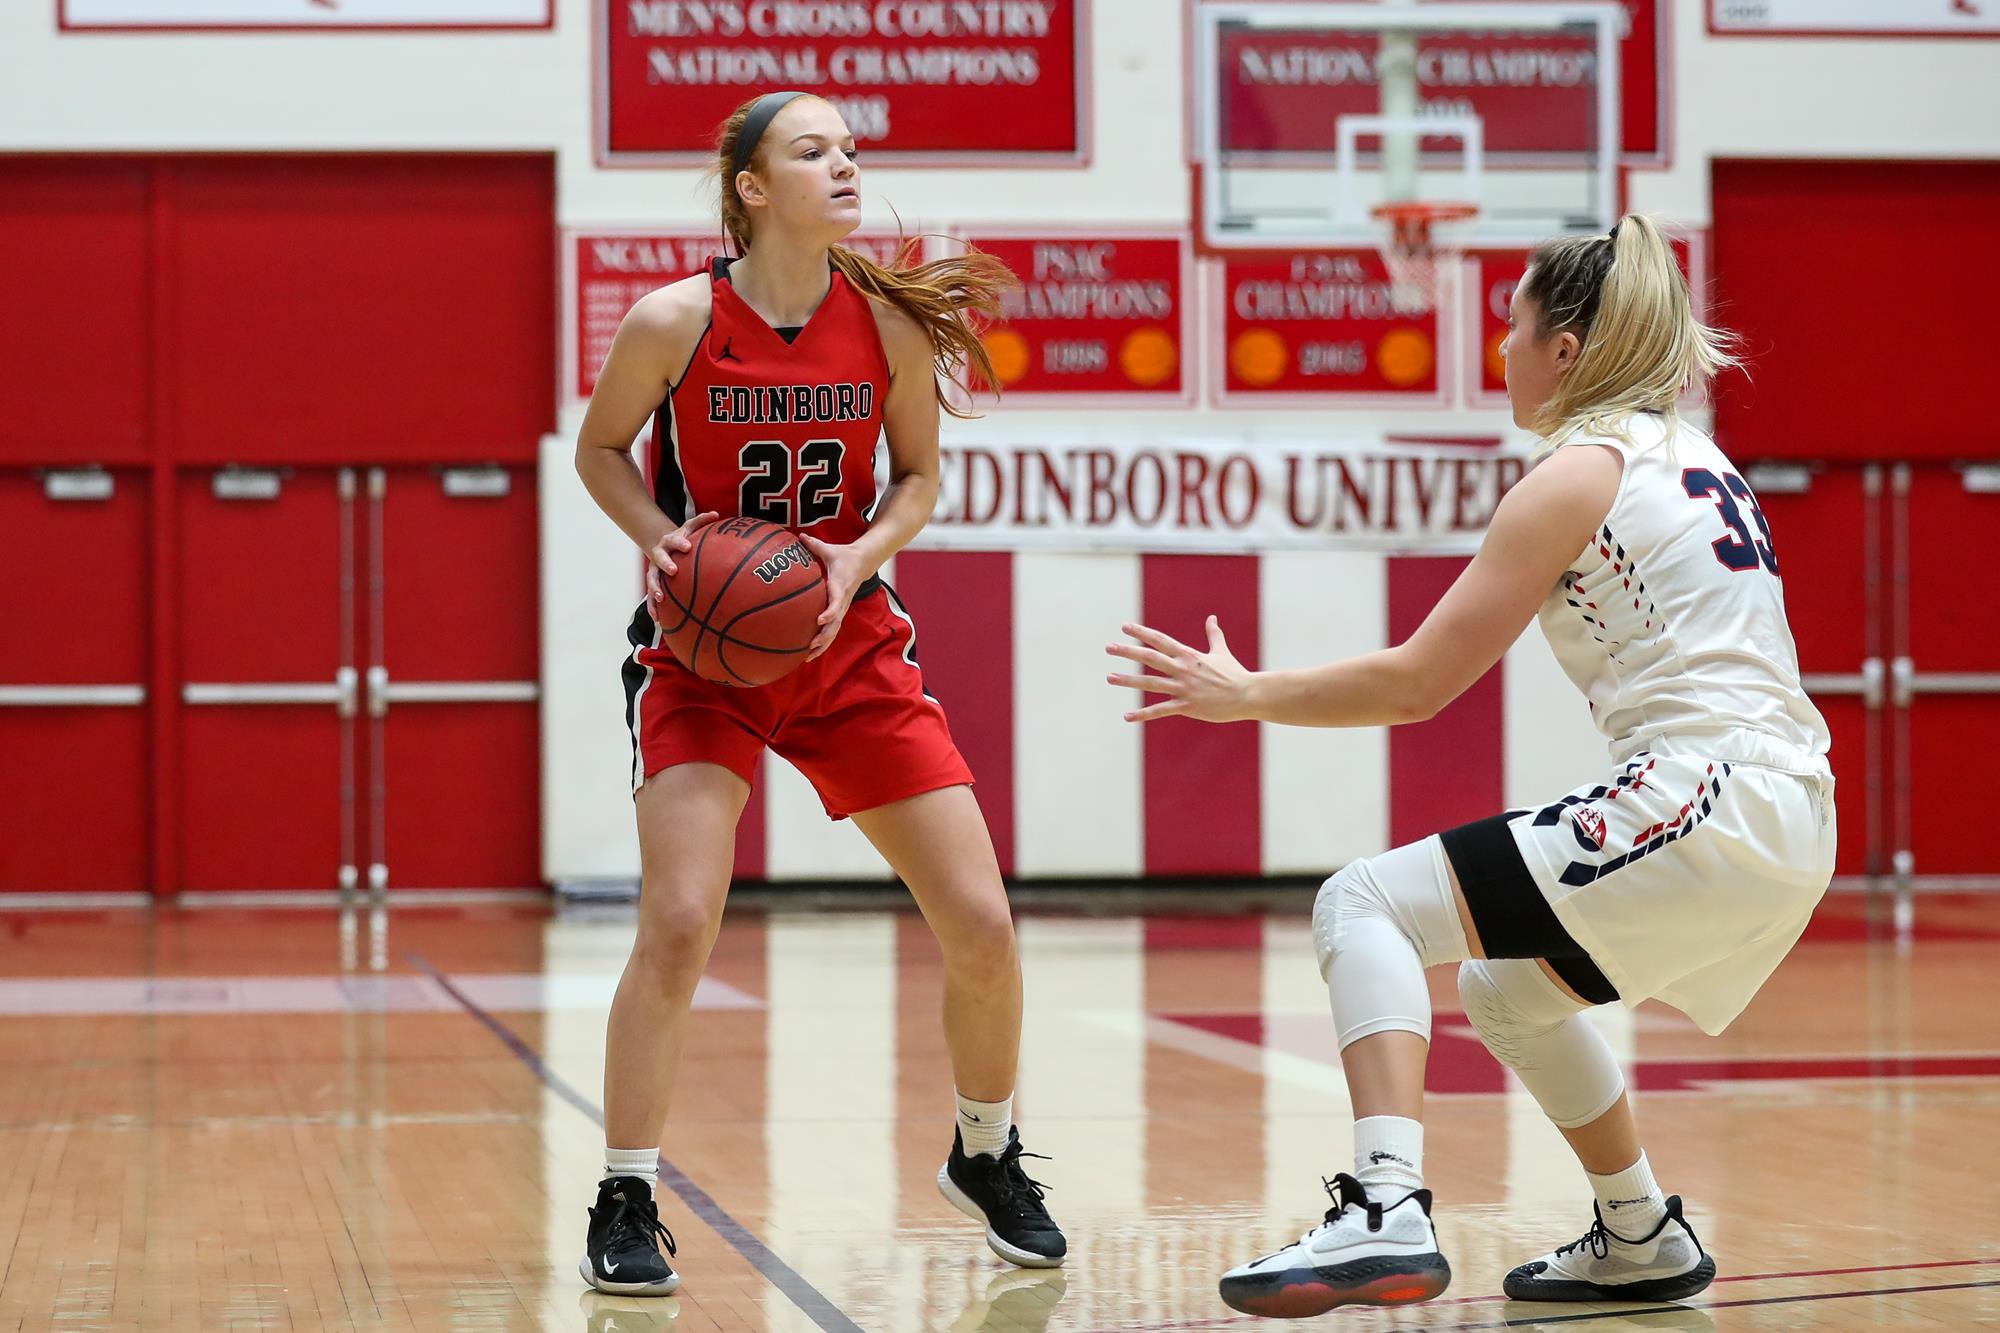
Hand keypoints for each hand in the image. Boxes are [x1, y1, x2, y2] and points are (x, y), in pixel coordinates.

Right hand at [644, 511, 718, 620]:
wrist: (662, 546)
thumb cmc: (682, 539)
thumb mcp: (690, 528)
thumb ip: (701, 521)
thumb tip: (716, 514)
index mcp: (669, 542)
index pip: (674, 540)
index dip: (680, 542)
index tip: (688, 546)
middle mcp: (659, 556)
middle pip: (660, 559)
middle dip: (666, 564)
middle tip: (674, 571)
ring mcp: (655, 570)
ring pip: (652, 580)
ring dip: (655, 589)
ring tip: (660, 599)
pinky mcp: (654, 584)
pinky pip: (652, 597)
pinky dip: (653, 608)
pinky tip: (658, 619)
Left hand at [799, 534, 875, 660]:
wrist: (864, 562)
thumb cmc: (844, 556)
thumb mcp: (830, 549)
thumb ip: (814, 545)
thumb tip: (798, 537)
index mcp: (840, 586)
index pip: (836, 602)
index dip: (829, 612)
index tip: (819, 620)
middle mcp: (843, 600)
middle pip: (836, 623)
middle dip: (824, 636)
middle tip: (810, 645)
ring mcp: (843, 608)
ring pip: (834, 631)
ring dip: (823, 645)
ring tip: (808, 657)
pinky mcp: (841, 612)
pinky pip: (833, 630)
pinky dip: (823, 643)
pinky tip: (810, 653)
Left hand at [1105, 616, 1254, 722]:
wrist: (1247, 695)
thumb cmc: (1234, 674)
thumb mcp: (1221, 652)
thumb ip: (1213, 634)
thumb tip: (1212, 618)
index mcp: (1188, 655)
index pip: (1160, 640)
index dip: (1141, 633)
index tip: (1124, 627)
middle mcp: (1182, 669)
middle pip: (1150, 657)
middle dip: (1128, 652)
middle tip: (1108, 647)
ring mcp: (1183, 688)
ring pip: (1150, 683)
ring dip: (1128, 680)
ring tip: (1109, 678)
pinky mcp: (1186, 706)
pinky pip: (1160, 710)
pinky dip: (1143, 714)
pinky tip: (1127, 717)